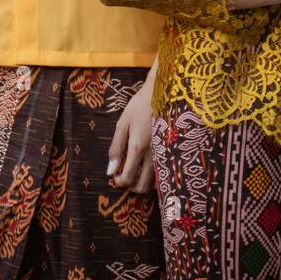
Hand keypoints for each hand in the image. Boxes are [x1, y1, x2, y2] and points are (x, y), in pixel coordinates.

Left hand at [107, 79, 155, 193]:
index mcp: (138, 148)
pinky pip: (162, 174)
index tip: (114, 175)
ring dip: (141, 182)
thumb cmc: (139, 106)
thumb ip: (116, 148)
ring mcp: (164, 155)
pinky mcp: (170, 152)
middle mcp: (153, 156)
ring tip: (134, 170)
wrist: (162, 93)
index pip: (126, 178)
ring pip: (153, 183)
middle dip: (130, 186)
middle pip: (141, 187)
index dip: (118, 181)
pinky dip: (153, 177)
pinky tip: (146, 166)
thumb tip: (110, 171)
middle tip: (123, 176)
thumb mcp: (123, 124)